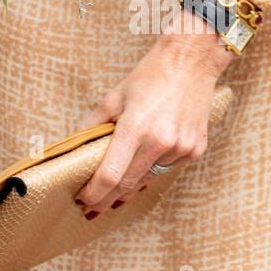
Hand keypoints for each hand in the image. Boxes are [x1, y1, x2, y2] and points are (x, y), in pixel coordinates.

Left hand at [73, 21, 230, 215]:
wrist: (191, 61)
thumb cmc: (150, 75)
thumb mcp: (115, 95)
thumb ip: (93, 124)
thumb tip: (75, 146)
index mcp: (136, 127)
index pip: (110, 174)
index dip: (94, 192)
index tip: (83, 199)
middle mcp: (160, 142)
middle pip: (127, 184)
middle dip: (107, 199)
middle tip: (92, 208)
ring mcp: (181, 148)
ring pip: (148, 179)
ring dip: (128, 189)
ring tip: (112, 196)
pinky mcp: (195, 150)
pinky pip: (167, 169)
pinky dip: (151, 172)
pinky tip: (140, 171)